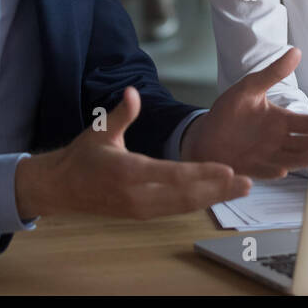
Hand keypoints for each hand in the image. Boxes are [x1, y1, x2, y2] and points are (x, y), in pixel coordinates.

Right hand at [15, 85, 249, 220]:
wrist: (61, 188)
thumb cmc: (82, 156)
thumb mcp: (100, 130)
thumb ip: (121, 113)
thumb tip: (133, 92)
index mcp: (127, 172)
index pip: (171, 174)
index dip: (202, 173)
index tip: (227, 169)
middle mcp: (137, 195)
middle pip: (185, 194)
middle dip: (217, 188)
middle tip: (247, 182)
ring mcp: (140, 209)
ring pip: (184, 205)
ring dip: (214, 198)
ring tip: (241, 189)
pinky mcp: (142, 214)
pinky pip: (176, 209)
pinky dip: (199, 202)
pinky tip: (217, 195)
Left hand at [181, 47, 307, 177]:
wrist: (203, 135)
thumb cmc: (228, 111)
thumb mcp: (250, 87)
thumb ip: (273, 73)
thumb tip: (296, 51)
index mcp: (281, 121)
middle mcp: (279, 141)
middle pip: (304, 144)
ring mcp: (266, 156)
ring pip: (291, 159)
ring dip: (302, 160)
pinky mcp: (250, 168)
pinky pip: (264, 171)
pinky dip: (273, 171)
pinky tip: (282, 169)